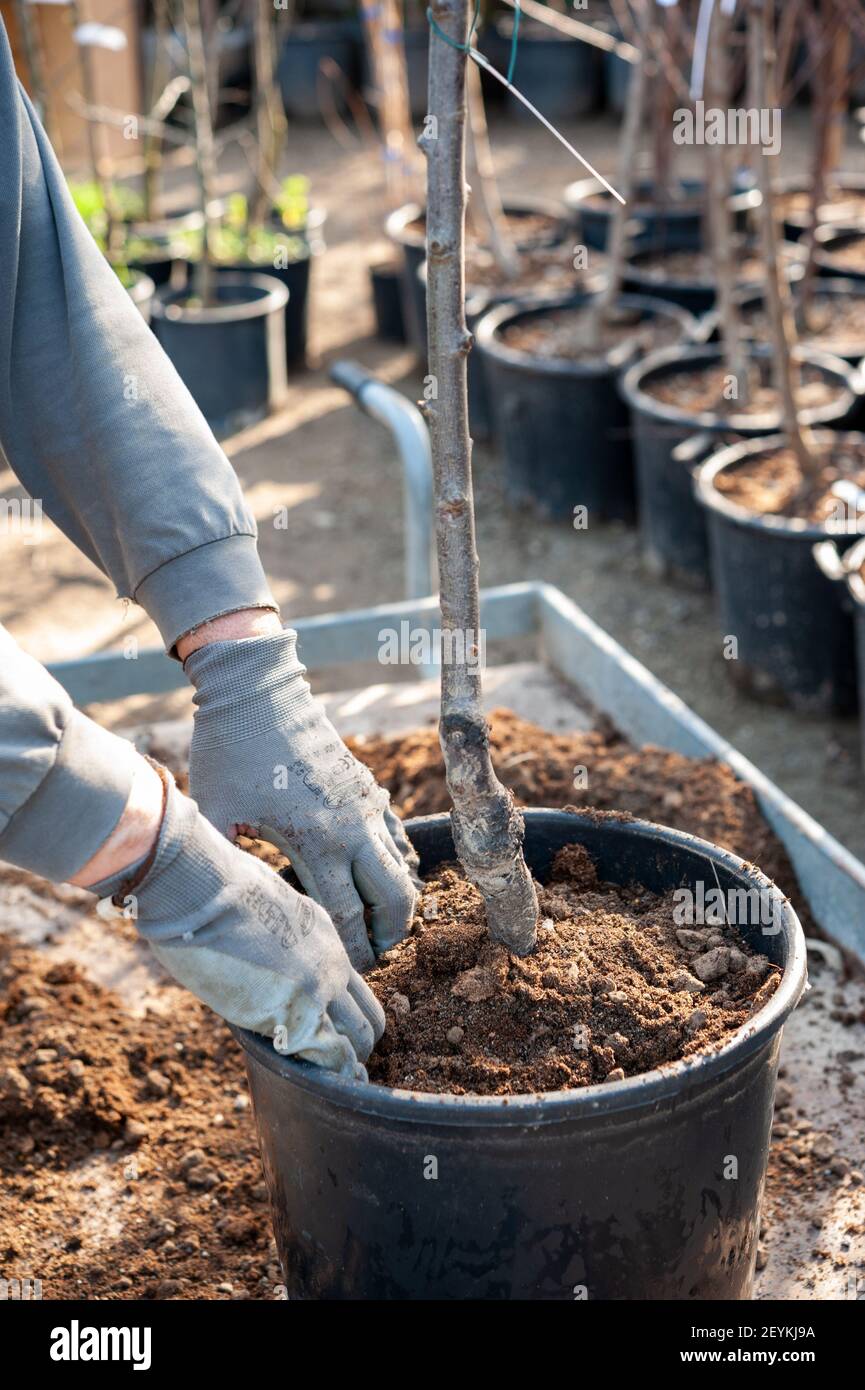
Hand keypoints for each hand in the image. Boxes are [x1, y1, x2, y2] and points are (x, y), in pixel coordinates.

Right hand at [89, 772, 383, 1078]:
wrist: (199, 885)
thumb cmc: (207, 890)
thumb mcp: (256, 910)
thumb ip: (265, 943)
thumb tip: (247, 963)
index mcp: (323, 933)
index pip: (351, 986)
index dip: (342, 1016)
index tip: (327, 1037)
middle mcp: (330, 962)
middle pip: (367, 1019)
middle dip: (353, 1049)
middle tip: (330, 1071)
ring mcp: (316, 988)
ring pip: (354, 1043)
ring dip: (340, 1068)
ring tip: (324, 1088)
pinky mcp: (292, 1011)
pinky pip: (322, 1054)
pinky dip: (320, 1074)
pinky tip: (309, 1085)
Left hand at [184, 628, 418, 969]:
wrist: (257, 689)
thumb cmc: (228, 750)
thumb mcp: (214, 812)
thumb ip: (221, 861)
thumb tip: (209, 906)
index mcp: (315, 840)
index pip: (346, 916)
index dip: (347, 952)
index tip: (337, 970)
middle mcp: (352, 827)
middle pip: (395, 900)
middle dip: (387, 936)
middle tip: (368, 954)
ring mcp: (367, 805)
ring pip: (404, 870)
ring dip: (394, 903)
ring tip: (372, 925)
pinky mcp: (368, 788)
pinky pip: (397, 838)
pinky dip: (395, 865)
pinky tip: (375, 879)